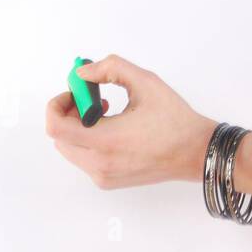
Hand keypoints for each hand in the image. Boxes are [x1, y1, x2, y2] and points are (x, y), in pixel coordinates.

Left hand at [46, 53, 217, 188]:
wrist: (195, 151)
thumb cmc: (175, 119)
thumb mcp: (147, 82)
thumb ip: (112, 69)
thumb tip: (83, 73)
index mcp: (106, 140)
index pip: (56, 126)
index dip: (58, 104)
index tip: (75, 92)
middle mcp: (99, 163)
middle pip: (59, 137)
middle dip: (70, 113)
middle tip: (93, 99)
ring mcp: (102, 175)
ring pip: (70, 148)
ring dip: (79, 127)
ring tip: (107, 114)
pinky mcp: (107, 181)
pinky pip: (84, 159)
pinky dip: (90, 142)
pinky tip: (115, 130)